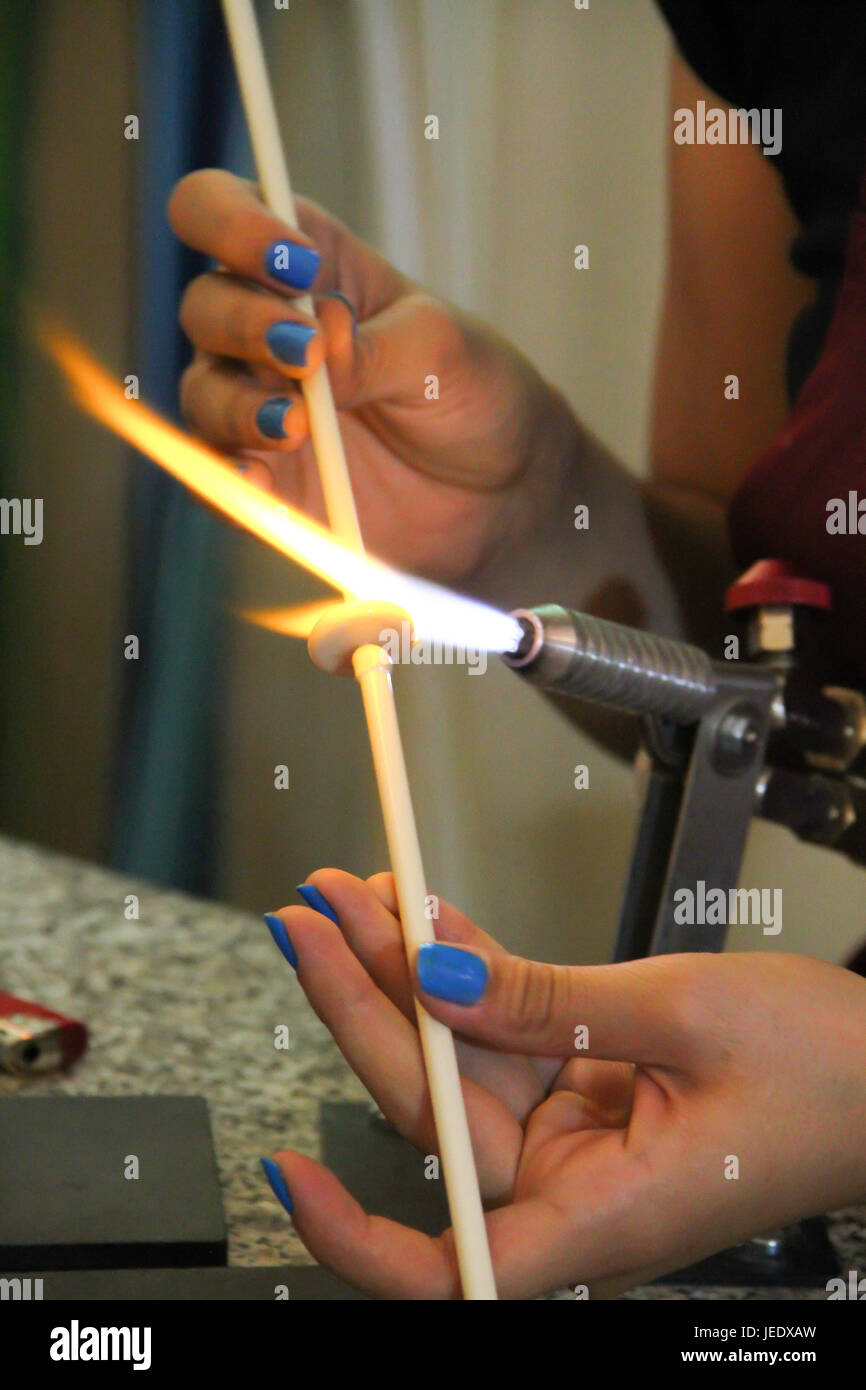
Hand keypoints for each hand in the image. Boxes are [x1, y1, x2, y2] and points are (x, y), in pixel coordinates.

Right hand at [168, 170, 579, 586]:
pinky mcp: (262, 479)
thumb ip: (375, 344)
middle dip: (246, 324)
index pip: (220, 213)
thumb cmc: (470, 394)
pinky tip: (259, 481)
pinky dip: (228, 478)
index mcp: (305, 264)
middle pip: (204, 305)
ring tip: (297, 428)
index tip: (293, 263)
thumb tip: (317, 347)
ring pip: (202, 392)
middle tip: (306, 355)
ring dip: (238, 405)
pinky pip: (214, 478)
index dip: (233, 224)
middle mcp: (263, 328)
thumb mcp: (441, 350)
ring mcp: (256, 405)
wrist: (497, 492)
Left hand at [263, 869, 865, 1298]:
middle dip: (366, 1005)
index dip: (357, 1237)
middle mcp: (574, 1185)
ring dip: (405, 970)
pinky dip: (467, 969)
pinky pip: (503, 1028)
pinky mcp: (581, 1084)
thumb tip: (435, 982)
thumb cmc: (830, 1071)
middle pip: (435, 1109)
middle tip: (314, 916)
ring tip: (356, 892)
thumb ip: (549, 1003)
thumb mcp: (684, 1015)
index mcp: (605, 1215)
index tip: (289, 1170)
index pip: (456, 1268)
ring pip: (457, 1055)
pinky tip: (425, 913)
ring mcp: (573, 1133)